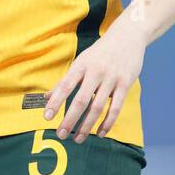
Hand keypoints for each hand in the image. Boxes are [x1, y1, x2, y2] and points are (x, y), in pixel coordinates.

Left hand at [43, 20, 145, 141]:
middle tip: (61, 134)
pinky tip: (99, 133)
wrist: (128, 36)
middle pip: (81, 100)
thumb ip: (66, 80)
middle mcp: (95, 72)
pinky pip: (115, 108)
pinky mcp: (125, 84)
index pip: (65, 86)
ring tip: (77, 139)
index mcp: (81, 65)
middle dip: (70, 119)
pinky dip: (107, 123)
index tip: (46, 117)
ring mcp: (111, 79)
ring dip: (86, 126)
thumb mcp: (81, 61)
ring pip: (97, 107)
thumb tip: (46, 97)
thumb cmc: (100, 52)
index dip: (55, 102)